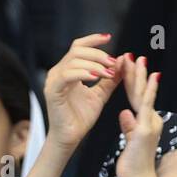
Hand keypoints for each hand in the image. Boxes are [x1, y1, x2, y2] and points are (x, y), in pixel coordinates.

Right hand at [43, 34, 120, 153]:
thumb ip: (111, 77)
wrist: (70, 137)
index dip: (93, 40)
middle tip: (113, 64)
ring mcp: (54, 81)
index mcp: (68, 71)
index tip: (109, 38)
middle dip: (98, 54)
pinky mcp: (52, 91)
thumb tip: (123, 58)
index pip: (78, 47)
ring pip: (74, 60)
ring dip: (95, 64)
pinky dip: (84, 73)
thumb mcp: (101, 94)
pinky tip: (96, 77)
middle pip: (78, 50)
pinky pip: (68, 74)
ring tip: (108, 73)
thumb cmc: (81, 118)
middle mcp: (58, 73)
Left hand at [113, 54, 162, 176]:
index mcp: (145, 121)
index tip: (126, 66)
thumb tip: (124, 114)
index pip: (136, 97)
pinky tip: (151, 78)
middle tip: (132, 55)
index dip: (131, 82)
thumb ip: (128, 127)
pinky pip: (146, 107)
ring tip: (139, 59)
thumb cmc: (133, 166)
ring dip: (141, 77)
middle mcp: (150, 119)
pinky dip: (149, 91)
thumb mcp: (129, 141)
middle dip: (136, 73)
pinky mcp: (146, 129)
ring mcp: (150, 123)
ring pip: (144, 95)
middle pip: (140, 92)